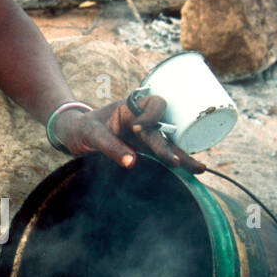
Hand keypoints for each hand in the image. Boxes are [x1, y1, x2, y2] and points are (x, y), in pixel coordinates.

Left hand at [55, 96, 205, 173]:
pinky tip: (190, 173)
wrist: (76, 135)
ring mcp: (145, 137)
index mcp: (133, 108)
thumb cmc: (84, 128)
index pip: (155, 104)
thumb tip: (132, 163)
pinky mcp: (144, 151)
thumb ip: (111, 147)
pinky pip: (161, 156)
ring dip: (183, 157)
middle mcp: (144, 121)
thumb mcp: (93, 135)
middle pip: (165, 130)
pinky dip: (174, 164)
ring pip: (168, 145)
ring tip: (199, 169)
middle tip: (177, 163)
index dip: (152, 115)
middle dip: (173, 147)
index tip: (137, 129)